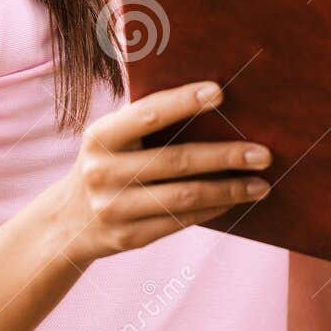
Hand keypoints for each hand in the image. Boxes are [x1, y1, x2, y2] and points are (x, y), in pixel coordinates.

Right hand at [52, 81, 271, 264]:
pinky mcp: (128, 238)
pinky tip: (236, 200)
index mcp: (100, 137)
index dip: (183, 101)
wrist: (66, 222)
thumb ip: (145, 120)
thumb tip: (212, 99)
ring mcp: (114, 208)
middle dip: (225, 156)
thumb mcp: (110, 139)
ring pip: (184, 197)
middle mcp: (103, 172)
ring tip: (261, 184)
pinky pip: (180, 221)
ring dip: (229, 190)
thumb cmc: (106, 163)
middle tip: (264, 153)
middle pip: (176, 161)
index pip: (148, 113)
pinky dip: (213, 209)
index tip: (220, 91)